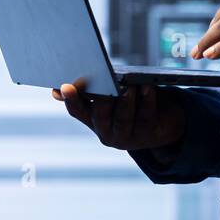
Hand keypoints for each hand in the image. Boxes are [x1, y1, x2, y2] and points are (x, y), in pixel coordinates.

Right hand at [52, 79, 185, 150]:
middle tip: (103, 81)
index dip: (71, 100)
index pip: (77, 111)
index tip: (66, 86)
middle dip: (101, 100)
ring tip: (129, 84)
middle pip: (100, 116)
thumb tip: (57, 91)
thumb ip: (89, 92)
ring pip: (123, 119)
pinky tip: (147, 87)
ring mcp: (127, 138)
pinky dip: (146, 101)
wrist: (162, 121)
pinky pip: (146, 117)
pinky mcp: (148, 136)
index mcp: (92, 120)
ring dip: (125, 101)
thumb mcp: (110, 96)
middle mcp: (106, 133)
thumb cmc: (131, 102)